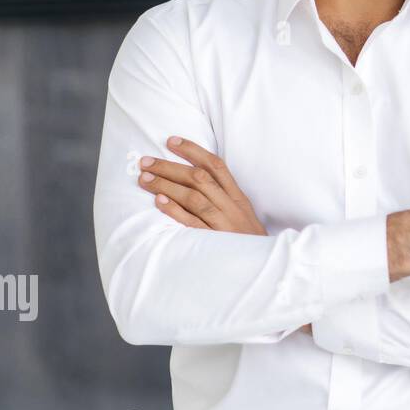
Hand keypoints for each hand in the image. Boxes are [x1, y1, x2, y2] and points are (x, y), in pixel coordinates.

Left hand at [138, 138, 312, 336]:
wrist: (265, 268)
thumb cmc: (248, 242)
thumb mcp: (242, 214)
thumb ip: (224, 197)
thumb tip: (196, 178)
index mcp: (238, 197)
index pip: (216, 165)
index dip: (193, 151)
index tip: (171, 141)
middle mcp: (231, 206)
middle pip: (199, 178)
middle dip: (170, 167)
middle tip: (145, 161)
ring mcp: (223, 223)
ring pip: (193, 197)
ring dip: (166, 185)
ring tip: (144, 179)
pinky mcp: (215, 241)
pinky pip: (193, 223)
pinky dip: (175, 211)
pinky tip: (159, 202)